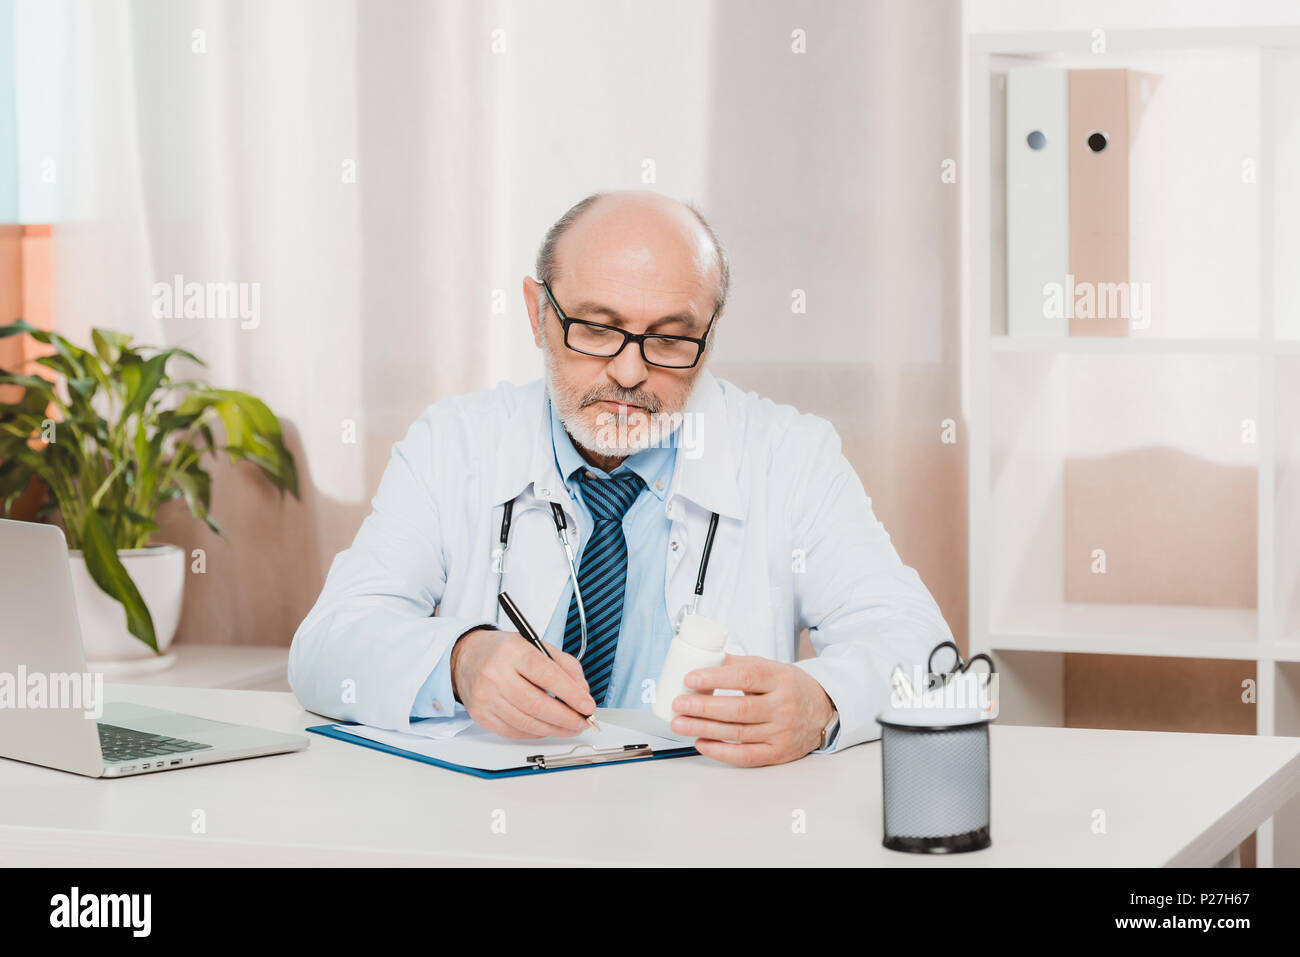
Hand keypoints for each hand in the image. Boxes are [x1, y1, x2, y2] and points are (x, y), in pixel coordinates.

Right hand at [450, 628, 594, 738]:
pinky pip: (513, 731)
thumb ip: (564, 665)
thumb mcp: (536, 645)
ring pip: (526, 722)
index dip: (570, 694)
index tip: (587, 705)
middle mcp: (496, 674)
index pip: (546, 675)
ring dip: (554, 729)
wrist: (466, 657)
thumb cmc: (504, 651)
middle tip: (583, 721)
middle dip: (566, 717)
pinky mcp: (480, 715)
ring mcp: (486, 697)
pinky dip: (535, 733)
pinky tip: (548, 728)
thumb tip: (582, 692)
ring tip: (570, 727)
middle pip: (537, 704)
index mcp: (513, 651)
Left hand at [669, 654, 834, 766]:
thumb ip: (739, 665)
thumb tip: (702, 659)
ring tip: (680, 723)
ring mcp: (782, 732)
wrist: (822, 710)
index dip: (715, 678)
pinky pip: (746, 756)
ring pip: (737, 733)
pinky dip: (720, 751)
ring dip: (704, 729)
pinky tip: (701, 743)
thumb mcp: (770, 668)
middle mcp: (783, 706)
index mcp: (780, 679)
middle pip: (739, 709)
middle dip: (703, 707)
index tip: (690, 679)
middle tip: (679, 704)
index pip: (745, 677)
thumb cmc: (790, 686)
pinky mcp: (778, 753)